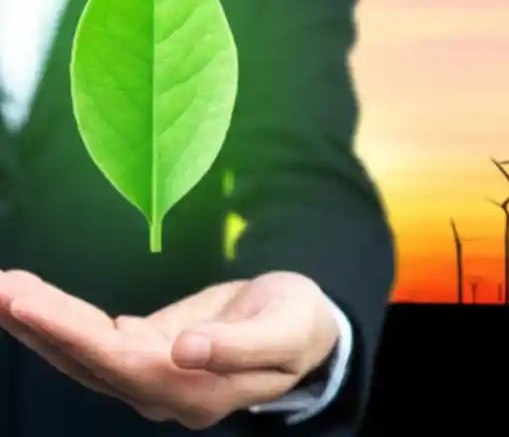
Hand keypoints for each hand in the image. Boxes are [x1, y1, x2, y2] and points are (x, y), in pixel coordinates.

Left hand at [0, 270, 339, 429]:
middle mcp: (162, 392)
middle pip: (89, 362)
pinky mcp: (144, 352)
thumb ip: (238, 346)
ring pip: (82, 354)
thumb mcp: (286, 330)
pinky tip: (26, 300)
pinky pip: (91, 341)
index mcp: (198, 391)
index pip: (122, 363)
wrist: (305, 328)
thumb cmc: (300, 325)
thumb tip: (183, 350)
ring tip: (1, 288)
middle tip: (0, 288)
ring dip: (37, 324)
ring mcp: (149, 376)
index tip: (29, 304)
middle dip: (40, 324)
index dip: (72, 335)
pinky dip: (56, 320)